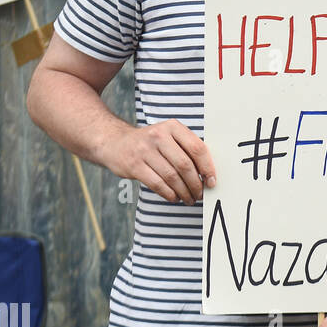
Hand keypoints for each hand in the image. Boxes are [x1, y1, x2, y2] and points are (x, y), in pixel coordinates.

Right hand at [100, 118, 214, 204]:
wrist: (115, 142)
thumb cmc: (151, 143)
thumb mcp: (169, 136)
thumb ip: (187, 149)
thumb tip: (208, 174)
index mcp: (173, 127)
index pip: (197, 148)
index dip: (208, 167)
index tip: (212, 181)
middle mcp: (159, 136)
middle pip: (185, 165)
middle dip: (196, 184)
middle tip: (200, 194)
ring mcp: (144, 150)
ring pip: (172, 177)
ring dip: (184, 192)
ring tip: (189, 199)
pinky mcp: (134, 165)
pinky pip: (157, 184)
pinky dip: (169, 194)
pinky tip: (174, 197)